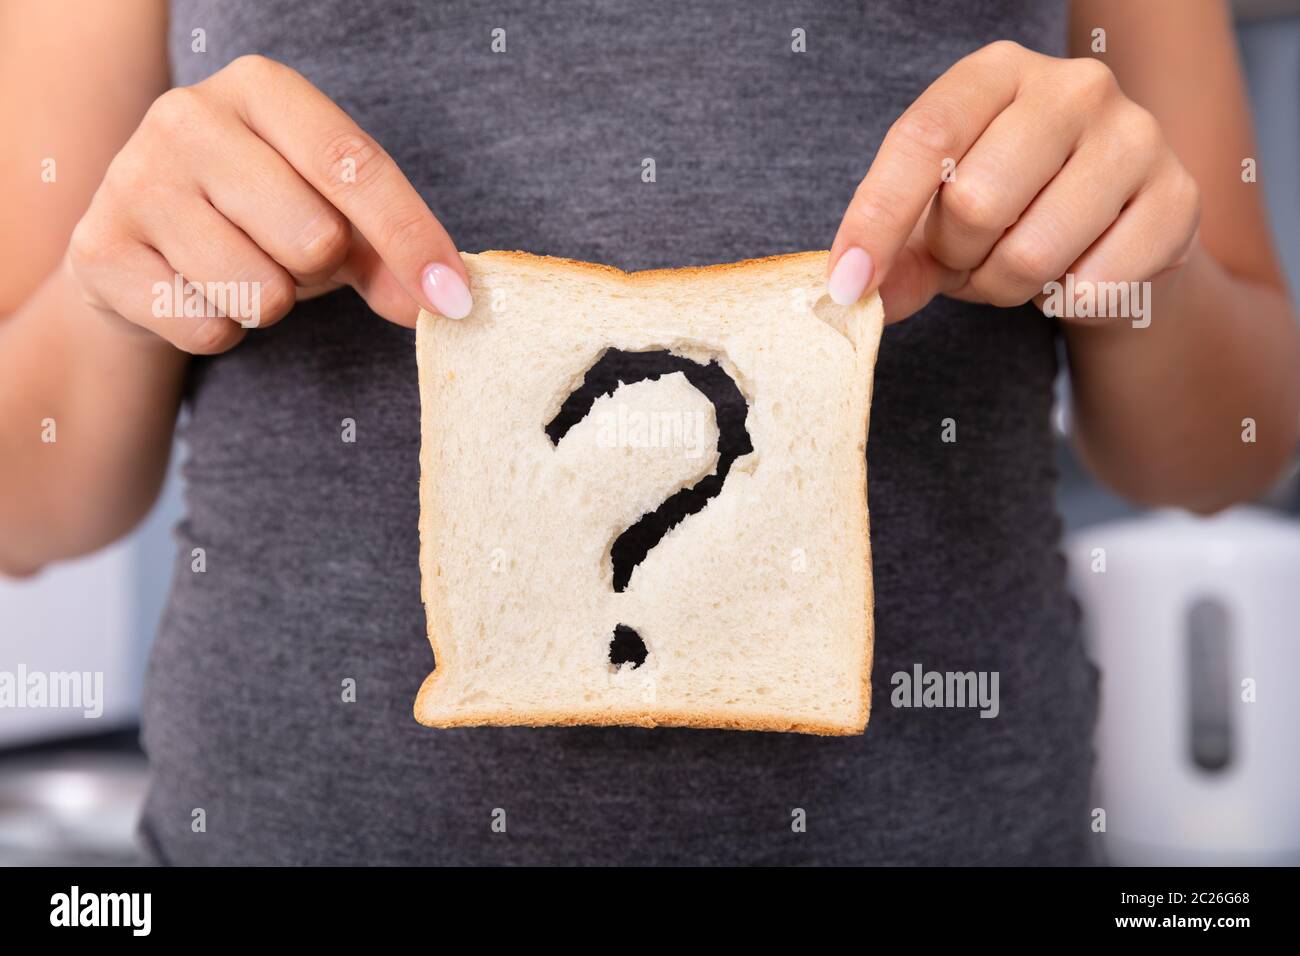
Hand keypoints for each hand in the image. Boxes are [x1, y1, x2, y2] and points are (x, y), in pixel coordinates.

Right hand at [67, 54, 471, 354]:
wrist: (140, 249)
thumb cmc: (257, 218)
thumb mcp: (335, 215)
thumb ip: (392, 252)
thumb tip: (445, 302)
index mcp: (261, 88)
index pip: (355, 165)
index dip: (412, 238)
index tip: (453, 300)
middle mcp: (188, 116)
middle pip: (313, 238)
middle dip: (319, 270)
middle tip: (290, 254)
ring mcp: (133, 178)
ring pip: (259, 292)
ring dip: (268, 304)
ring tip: (240, 270)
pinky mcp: (98, 249)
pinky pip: (206, 328)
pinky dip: (218, 330)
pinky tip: (195, 292)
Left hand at [827, 40, 1200, 322]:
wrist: (1114, 235)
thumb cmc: (1009, 214)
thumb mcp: (934, 224)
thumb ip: (889, 255)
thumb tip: (849, 293)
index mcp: (996, 73)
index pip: (922, 139)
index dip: (876, 220)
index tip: (849, 284)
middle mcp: (1072, 86)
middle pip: (974, 203)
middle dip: (957, 259)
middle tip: (971, 259)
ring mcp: (1136, 135)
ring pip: (1030, 253)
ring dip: (1007, 288)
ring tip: (1018, 268)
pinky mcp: (1179, 197)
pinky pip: (1092, 286)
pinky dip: (1066, 303)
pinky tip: (1076, 275)